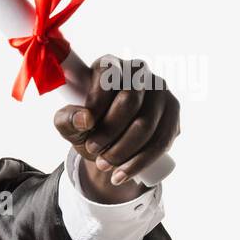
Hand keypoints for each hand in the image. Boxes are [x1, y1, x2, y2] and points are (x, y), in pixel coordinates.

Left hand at [53, 55, 179, 201]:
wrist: (107, 144)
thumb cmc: (86, 127)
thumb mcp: (68, 124)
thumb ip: (67, 119)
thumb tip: (85, 119)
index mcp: (108, 65)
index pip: (107, 77)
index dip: (97, 103)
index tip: (86, 128)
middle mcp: (137, 71)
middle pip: (130, 100)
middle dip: (109, 131)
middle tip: (92, 149)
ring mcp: (160, 89)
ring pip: (147, 123)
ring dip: (123, 151)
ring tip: (104, 165)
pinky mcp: (173, 111)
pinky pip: (163, 138)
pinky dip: (141, 161)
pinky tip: (122, 174)